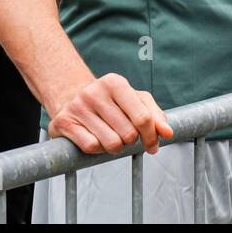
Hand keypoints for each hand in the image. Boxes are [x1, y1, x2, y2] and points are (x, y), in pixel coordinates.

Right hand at [47, 72, 174, 154]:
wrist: (68, 96)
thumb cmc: (109, 101)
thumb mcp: (133, 100)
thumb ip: (154, 115)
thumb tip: (168, 133)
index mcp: (115, 83)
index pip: (142, 117)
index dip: (151, 136)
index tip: (153, 146)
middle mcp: (95, 92)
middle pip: (128, 133)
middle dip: (131, 141)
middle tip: (125, 136)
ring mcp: (78, 107)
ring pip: (111, 143)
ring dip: (115, 148)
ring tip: (111, 138)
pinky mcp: (63, 122)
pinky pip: (91, 147)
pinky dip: (98, 149)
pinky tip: (96, 139)